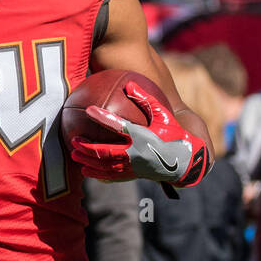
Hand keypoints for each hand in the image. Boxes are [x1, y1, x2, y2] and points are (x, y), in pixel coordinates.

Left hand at [68, 79, 211, 187]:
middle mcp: (136, 153)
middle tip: (74, 140)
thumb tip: (129, 84)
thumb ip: (146, 99)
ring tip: (74, 155)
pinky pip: (112, 176)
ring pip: (105, 166)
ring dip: (88, 161)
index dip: (103, 118)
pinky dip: (97, 174)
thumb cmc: (175, 134)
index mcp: (142, 136)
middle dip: (88, 147)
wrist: (186, 162)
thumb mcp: (163, 114)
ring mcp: (134, 167)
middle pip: (106, 151)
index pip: (119, 126)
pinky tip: (85, 170)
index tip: (89, 110)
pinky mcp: (134, 175)